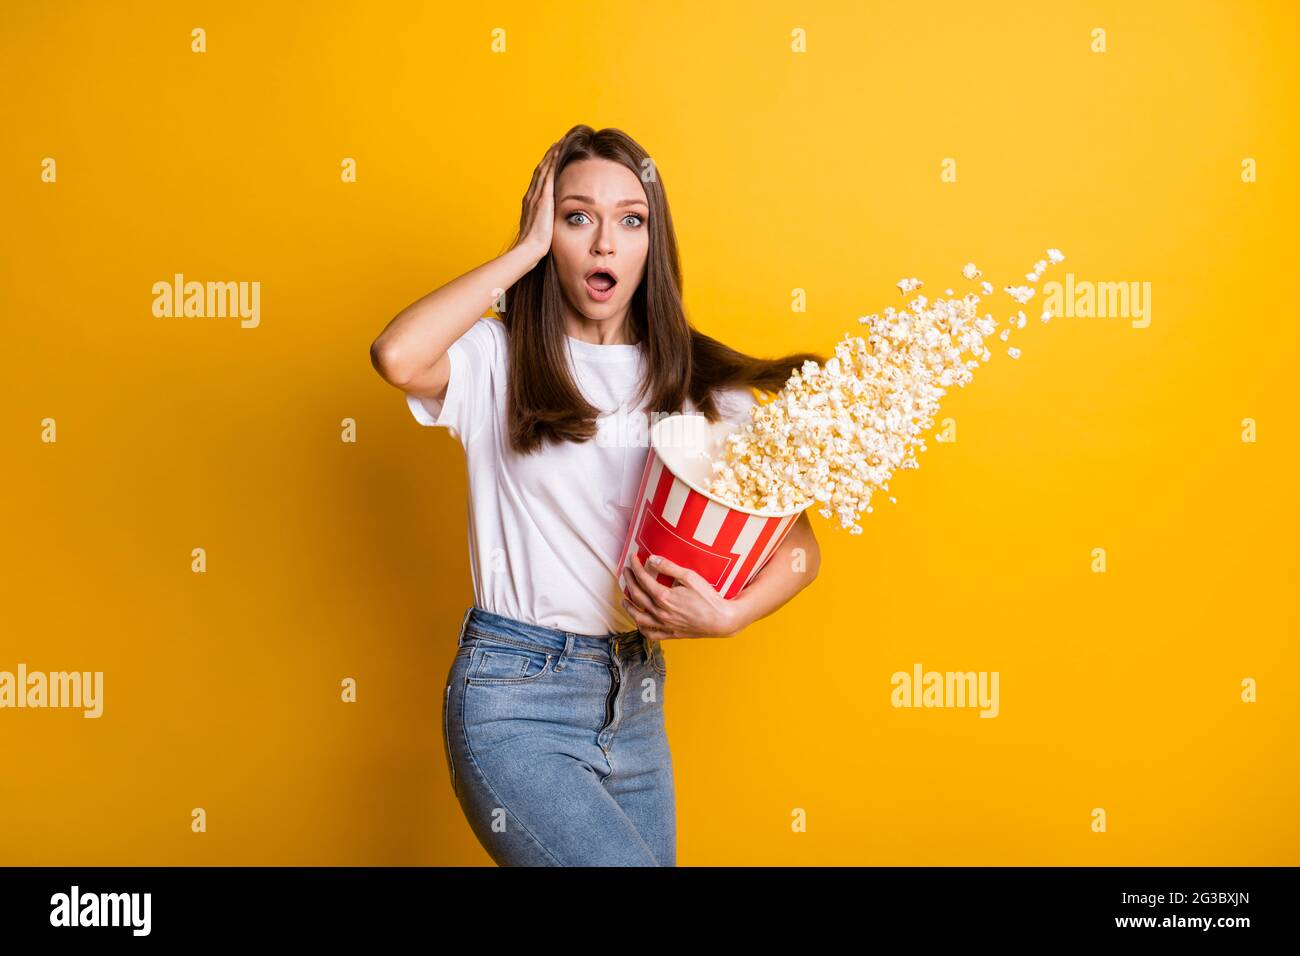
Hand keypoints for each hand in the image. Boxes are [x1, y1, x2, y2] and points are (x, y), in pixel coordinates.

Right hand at [515, 140, 559, 263]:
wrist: (529, 250)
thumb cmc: (534, 247)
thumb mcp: (540, 233)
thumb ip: (545, 225)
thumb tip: (550, 227)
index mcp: (530, 204)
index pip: (538, 182)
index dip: (544, 169)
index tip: (551, 159)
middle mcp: (531, 196)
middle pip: (540, 171)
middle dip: (548, 157)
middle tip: (556, 144)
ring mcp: (535, 195)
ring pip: (543, 168)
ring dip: (551, 154)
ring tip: (559, 142)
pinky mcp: (543, 197)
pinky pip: (548, 172)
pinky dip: (552, 159)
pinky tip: (558, 150)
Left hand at [621, 553, 743, 639]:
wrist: (721, 620)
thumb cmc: (708, 598)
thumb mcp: (690, 577)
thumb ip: (669, 568)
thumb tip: (652, 559)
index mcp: (664, 597)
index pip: (643, 579)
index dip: (635, 567)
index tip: (632, 558)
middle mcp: (660, 612)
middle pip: (637, 596)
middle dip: (629, 581)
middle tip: (626, 571)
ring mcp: (664, 625)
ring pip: (638, 618)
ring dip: (629, 607)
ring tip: (625, 599)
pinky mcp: (670, 633)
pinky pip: (650, 634)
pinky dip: (641, 628)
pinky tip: (639, 622)